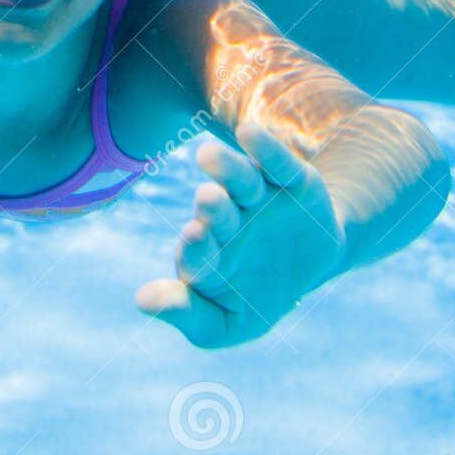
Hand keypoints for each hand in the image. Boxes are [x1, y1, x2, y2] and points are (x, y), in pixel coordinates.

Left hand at [136, 122, 346, 347]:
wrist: (312, 266)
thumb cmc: (256, 298)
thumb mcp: (226, 322)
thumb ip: (188, 313)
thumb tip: (141, 301)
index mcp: (207, 255)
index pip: (196, 255)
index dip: (195, 250)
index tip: (193, 240)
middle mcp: (228, 221)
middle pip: (217, 212)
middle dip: (213, 208)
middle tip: (206, 198)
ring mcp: (259, 199)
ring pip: (240, 180)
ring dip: (227, 169)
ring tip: (208, 155)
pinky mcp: (292, 181)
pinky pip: (277, 162)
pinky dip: (264, 147)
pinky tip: (248, 132)